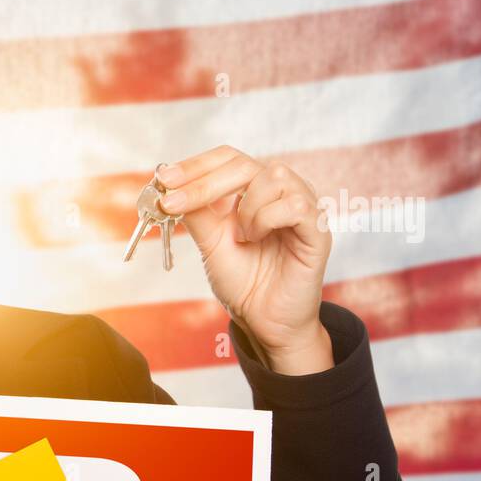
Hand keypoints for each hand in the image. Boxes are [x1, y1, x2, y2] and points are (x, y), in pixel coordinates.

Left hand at [156, 146, 334, 374]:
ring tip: (240, 237)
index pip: (228, 160)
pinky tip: (256, 239)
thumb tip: (171, 185)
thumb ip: (197, 214)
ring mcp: (302, 208)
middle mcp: (280, 193)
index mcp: (254, 192)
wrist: (264, 321)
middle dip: (204, 182)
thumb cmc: (242, 281)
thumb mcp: (210, 244)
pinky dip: (267, 219)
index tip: (163, 178)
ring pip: (274, 176)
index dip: (195, 165)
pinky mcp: (318, 229)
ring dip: (246, 207)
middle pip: (245, 164)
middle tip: (174, 202)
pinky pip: (296, 204)